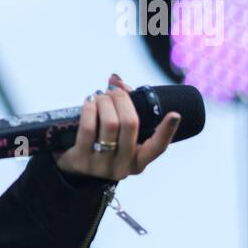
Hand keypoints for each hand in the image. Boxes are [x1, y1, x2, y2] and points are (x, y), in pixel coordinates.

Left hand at [52, 73, 180, 181]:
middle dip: (121, 99)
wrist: (73, 169)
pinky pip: (88, 128)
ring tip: (99, 95)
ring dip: (104, 102)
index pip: (158, 148)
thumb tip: (115, 79)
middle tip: (113, 91)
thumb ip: (124, 107)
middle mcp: (123, 166)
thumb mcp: (118, 135)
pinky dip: (89, 109)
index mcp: (139, 162)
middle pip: (130, 124)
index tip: (174, 114)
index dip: (167, 131)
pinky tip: (89, 102)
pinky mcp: (81, 160)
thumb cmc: (102, 145)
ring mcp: (101, 166)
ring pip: (110, 124)